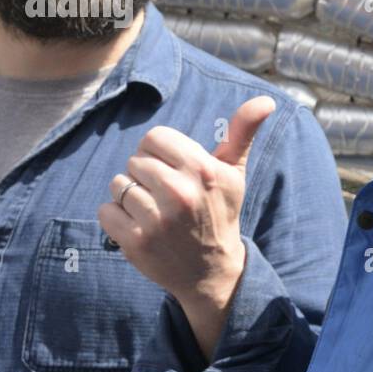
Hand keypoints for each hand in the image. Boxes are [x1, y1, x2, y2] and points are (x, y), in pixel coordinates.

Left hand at [98, 96, 276, 317]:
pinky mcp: (136, 243)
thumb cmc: (220, 213)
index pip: (154, 138)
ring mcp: (157, 220)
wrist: (212, 271)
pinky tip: (139, 227)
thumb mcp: (234, 173)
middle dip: (146, 176)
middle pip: (135, 160)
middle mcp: (181, 193)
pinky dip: (116, 218)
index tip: (174, 171)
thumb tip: (266, 99)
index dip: (160, 153)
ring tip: (154, 212)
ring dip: (130, 196)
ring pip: (118, 184)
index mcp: (203, 171)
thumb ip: (243, 133)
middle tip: (166, 197)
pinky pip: (106, 211)